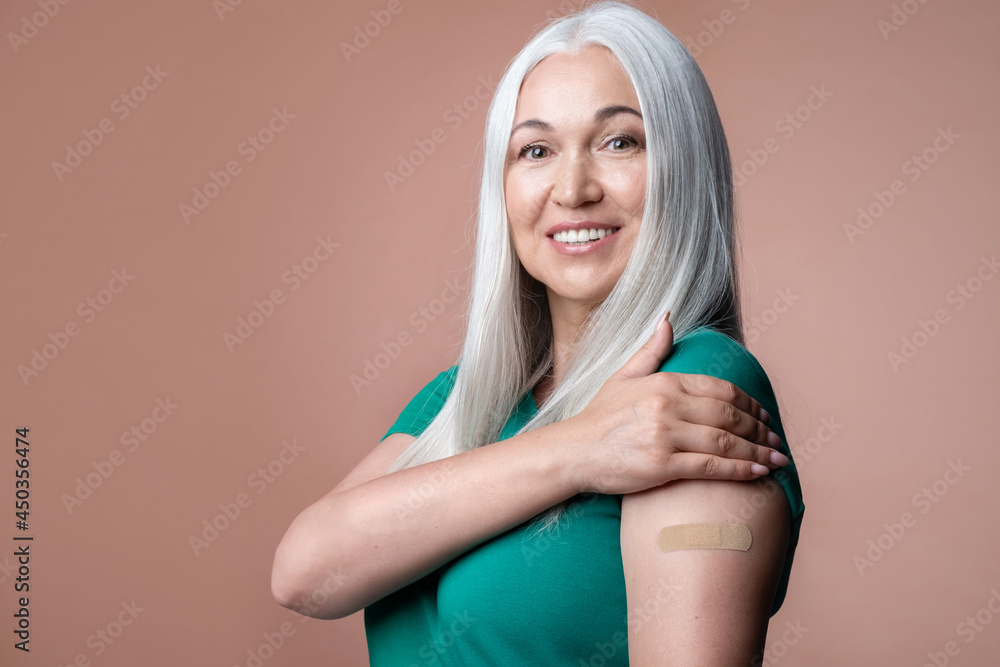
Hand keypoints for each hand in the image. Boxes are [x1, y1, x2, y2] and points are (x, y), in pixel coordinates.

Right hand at [565, 315, 788, 494]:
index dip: (748, 402)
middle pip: (728, 414)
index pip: (719, 389)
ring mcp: (665, 435)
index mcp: (663, 382)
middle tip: (776, 439)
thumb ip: (651, 350)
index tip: (763, 415)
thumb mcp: (622, 376)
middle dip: (759, 429)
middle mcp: (667, 405)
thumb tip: (668, 317)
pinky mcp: (662, 465)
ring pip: (725, 441)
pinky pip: (711, 466)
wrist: (573, 453)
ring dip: (758, 450)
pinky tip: (759, 472)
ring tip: (778, 459)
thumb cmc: (599, 417)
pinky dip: (740, 469)